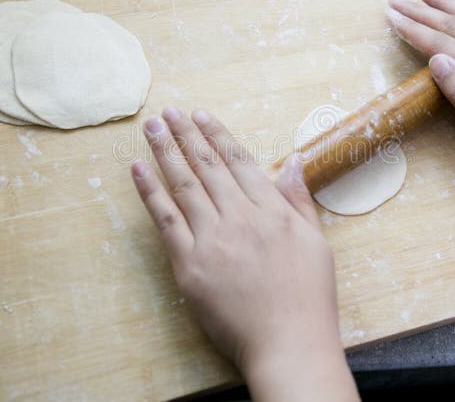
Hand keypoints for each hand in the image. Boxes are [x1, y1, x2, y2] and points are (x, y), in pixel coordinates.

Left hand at [131, 107, 358, 401]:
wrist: (288, 343)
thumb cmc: (308, 296)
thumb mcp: (316, 242)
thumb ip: (298, 199)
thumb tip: (292, 160)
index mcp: (272, 210)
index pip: (238, 161)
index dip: (216, 135)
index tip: (199, 115)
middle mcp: (240, 217)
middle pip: (207, 166)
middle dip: (185, 135)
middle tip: (167, 112)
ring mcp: (212, 240)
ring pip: (183, 186)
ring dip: (165, 152)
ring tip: (151, 128)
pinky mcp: (189, 266)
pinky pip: (165, 220)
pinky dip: (150, 192)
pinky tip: (138, 169)